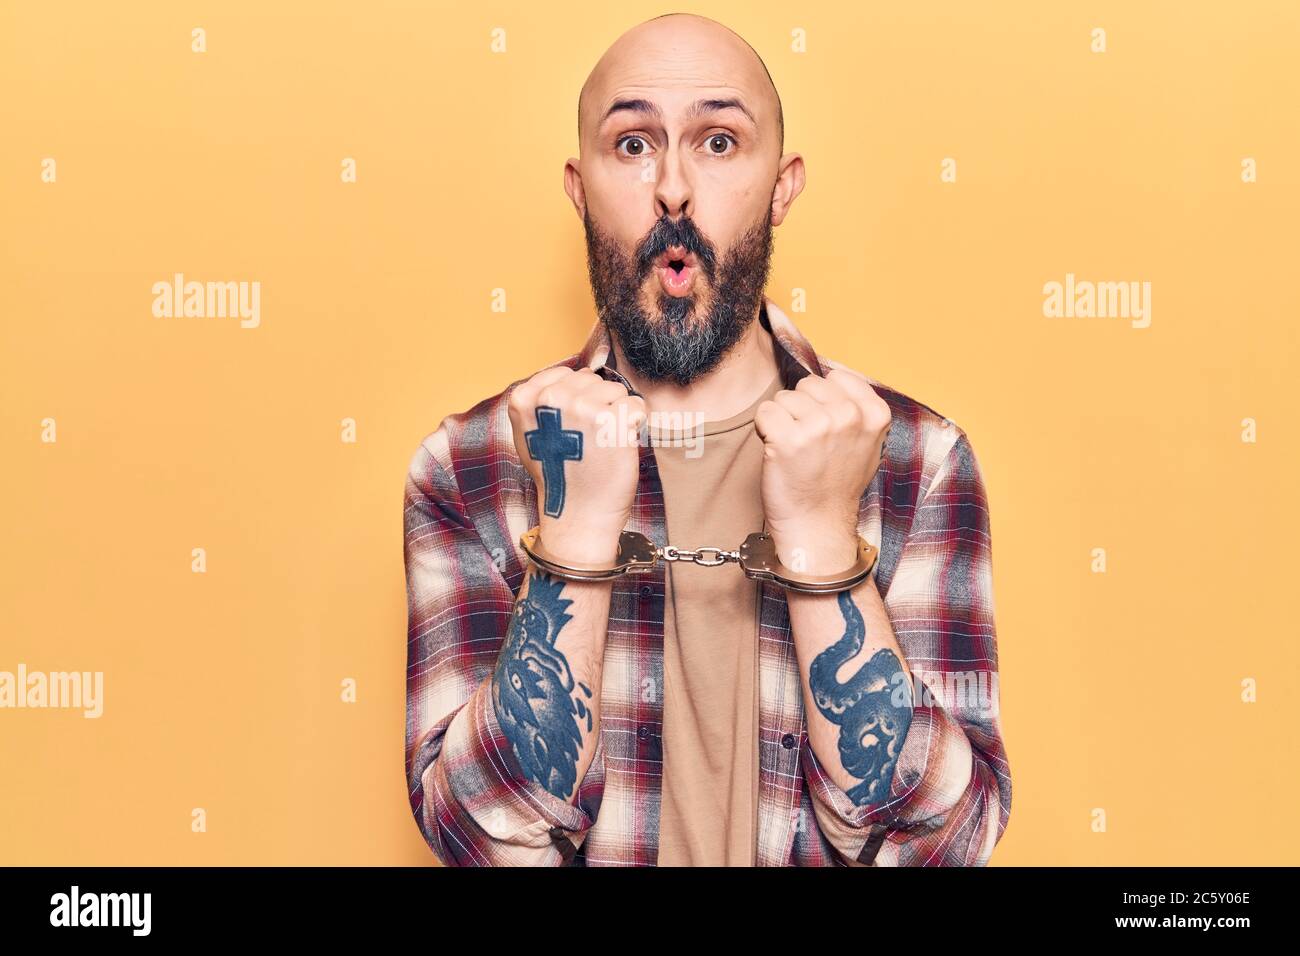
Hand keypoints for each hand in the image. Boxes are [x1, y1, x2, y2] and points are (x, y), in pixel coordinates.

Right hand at [508, 366, 646, 563]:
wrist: (578, 515)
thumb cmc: (559, 476)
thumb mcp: (530, 435)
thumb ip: (541, 401)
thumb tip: (572, 375)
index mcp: (525, 398)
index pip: (566, 374)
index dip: (577, 399)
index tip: (571, 428)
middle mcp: (551, 398)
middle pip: (592, 379)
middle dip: (597, 405)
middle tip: (588, 440)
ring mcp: (581, 407)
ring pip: (616, 389)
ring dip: (617, 414)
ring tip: (601, 444)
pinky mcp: (611, 420)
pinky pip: (636, 404)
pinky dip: (635, 424)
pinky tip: (619, 445)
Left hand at [753, 367, 889, 572]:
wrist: (818, 524)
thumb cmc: (837, 484)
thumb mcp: (867, 443)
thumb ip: (858, 407)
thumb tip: (834, 374)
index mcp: (874, 413)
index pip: (837, 377)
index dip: (824, 400)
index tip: (827, 429)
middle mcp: (849, 416)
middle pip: (808, 384)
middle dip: (802, 408)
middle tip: (809, 444)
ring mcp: (819, 426)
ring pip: (784, 397)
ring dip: (783, 421)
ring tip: (796, 450)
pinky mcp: (788, 439)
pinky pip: (765, 412)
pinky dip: (765, 430)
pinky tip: (778, 452)